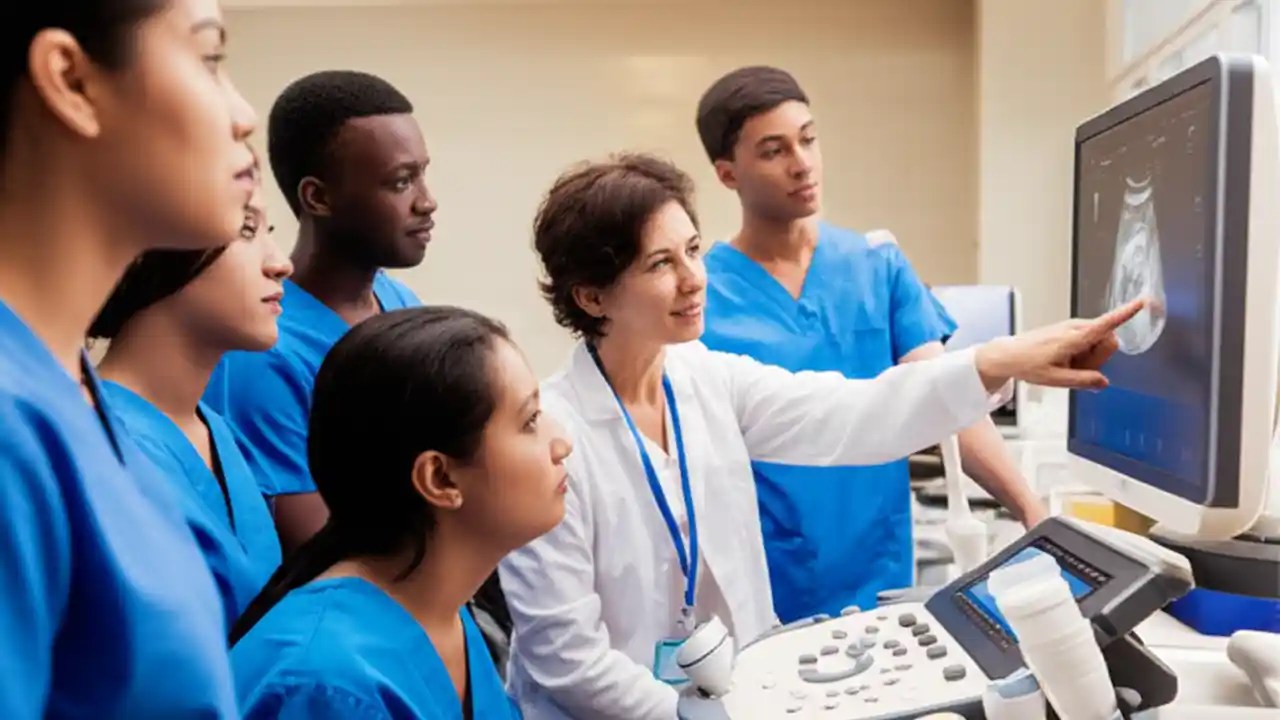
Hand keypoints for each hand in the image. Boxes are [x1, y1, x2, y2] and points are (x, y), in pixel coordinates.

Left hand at [974, 298, 1145, 390]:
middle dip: (1099, 358)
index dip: (1126, 313)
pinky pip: (1089, 343)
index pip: (1107, 323)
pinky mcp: (1071, 331)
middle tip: (1075, 368)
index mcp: (1075, 337)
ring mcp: (1073, 328)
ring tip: (1065, 365)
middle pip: (1109, 341)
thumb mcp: (1055, 379)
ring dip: (1090, 358)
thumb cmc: (1028, 364)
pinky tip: (1065, 361)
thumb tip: (1104, 382)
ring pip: (1099, 343)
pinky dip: (1083, 355)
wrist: (1008, 354)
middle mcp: (1076, 327)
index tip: (1142, 301)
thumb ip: (1082, 381)